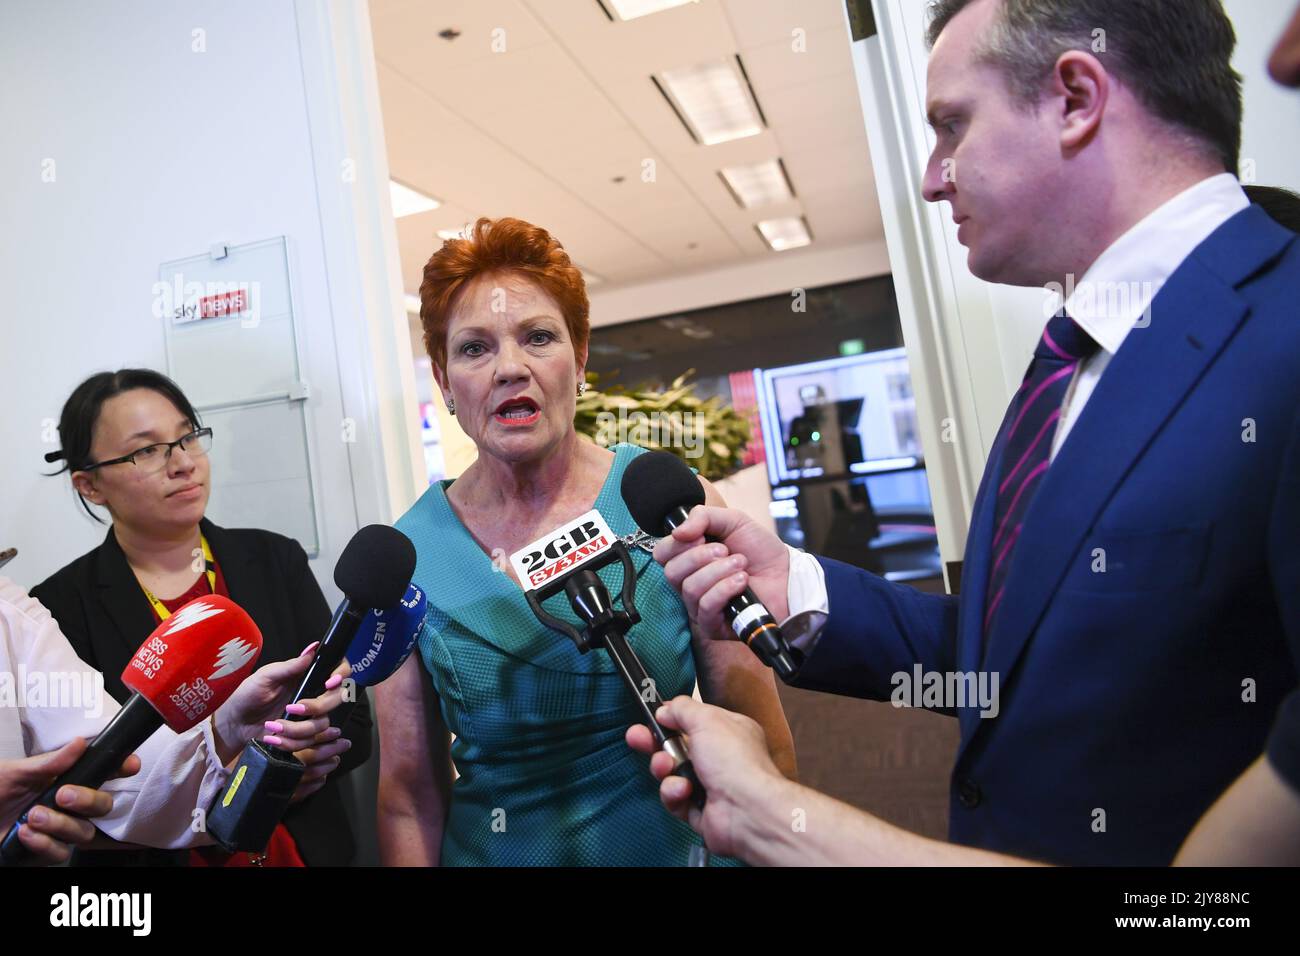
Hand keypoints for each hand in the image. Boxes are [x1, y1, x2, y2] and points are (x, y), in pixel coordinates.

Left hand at [0, 739, 140, 864]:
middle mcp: (70, 806)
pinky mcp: (47, 852)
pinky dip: (43, 843)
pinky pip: (60, 852)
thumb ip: (49, 763)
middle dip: (88, 800)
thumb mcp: (16, 773)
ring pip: (84, 832)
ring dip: (60, 824)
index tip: (129, 765)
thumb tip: (79, 743)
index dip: (121, 769)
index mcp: (67, 780)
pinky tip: (26, 833)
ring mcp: (61, 830)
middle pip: (104, 807)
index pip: (104, 774)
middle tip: (63, 795)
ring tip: (34, 815)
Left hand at [211, 643, 353, 767]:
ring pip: (322, 725)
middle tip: (293, 708)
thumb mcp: (266, 677)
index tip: (329, 683)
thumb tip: (313, 647)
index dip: (341, 675)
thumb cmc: (247, 695)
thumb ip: (291, 666)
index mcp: (308, 676)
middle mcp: (314, 695)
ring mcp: (310, 717)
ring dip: (297, 729)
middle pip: (337, 699)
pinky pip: (309, 742)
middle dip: (317, 707)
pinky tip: (273, 738)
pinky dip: (290, 742)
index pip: (339, 671)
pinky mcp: (303, 736)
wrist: (235, 724)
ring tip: (274, 726)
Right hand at [625, 696, 783, 858]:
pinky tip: (683, 790)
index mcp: (727, 731)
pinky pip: (674, 798)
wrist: (746, 810)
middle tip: (637, 738)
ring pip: (671, 773)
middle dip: (655, 743)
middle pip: (676, 747)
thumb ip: (682, 708)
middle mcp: (720, 758)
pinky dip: (674, 793)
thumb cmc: (734, 761)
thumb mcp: (706, 720)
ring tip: (668, 767)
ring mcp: (709, 785)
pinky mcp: (699, 810)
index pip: (692, 721)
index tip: (650, 716)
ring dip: (664, 769)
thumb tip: (664, 709)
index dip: (670, 718)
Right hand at [652, 505, 790, 642]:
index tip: (701, 536)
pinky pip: (705, 607)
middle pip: (671, 572)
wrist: (787, 575)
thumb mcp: (733, 521)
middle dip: (700, 557)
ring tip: (741, 565)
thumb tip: (677, 531)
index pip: (662, 553)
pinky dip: (725, 589)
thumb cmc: (759, 551)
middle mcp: (690, 583)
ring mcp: (699, 606)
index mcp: (689, 559)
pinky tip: (742, 581)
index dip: (678, 543)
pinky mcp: (712, 625)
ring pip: (690, 588)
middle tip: (725, 550)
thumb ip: (703, 517)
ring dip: (718, 571)